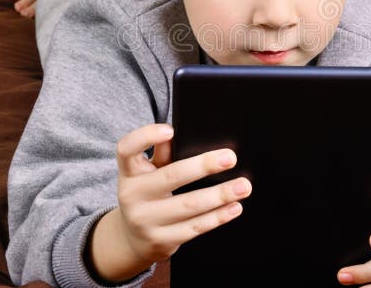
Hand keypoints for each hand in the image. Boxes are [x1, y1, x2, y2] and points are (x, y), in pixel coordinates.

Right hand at [86, 124, 251, 282]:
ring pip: (188, 206)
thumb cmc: (147, 194)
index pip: (127, 149)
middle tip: (230, 158)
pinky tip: (234, 207)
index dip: (146, 137)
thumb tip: (180, 133)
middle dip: (203, 166)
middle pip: (170, 177)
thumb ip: (162, 153)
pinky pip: (195, 228)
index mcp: (129, 172)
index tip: (170, 129)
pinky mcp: (161, 241)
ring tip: (243, 186)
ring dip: (219, 195)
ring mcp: (146, 221)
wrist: (132, 239)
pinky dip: (217, 217)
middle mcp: (132, 195)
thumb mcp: (147, 173)